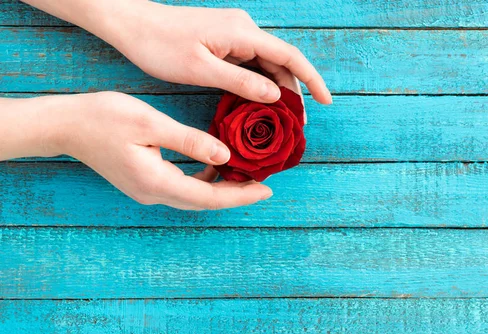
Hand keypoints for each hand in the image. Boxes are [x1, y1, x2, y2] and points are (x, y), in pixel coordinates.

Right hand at [61, 92, 272, 209]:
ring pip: (194, 196)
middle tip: (263, 183)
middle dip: (235, 194)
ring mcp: (146, 191)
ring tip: (245, 175)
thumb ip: (190, 141)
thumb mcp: (150, 123)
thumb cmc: (103, 118)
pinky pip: (181, 187)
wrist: (65, 125)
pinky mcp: (143, 182)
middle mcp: (153, 193)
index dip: (241, 194)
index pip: (210, 196)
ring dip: (220, 188)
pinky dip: (202, 180)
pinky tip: (214, 166)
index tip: (266, 189)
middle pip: (204, 201)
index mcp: (157, 181)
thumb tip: (226, 156)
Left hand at [101, 2, 330, 104]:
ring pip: (267, 64)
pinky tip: (260, 105)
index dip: (312, 80)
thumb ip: (239, 82)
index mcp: (242, 33)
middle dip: (294, 93)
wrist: (132, 24)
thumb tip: (274, 95)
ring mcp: (234, 35)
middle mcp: (243, 30)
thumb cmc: (160, 45)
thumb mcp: (200, 69)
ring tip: (283, 121)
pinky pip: (251, 64)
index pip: (289, 56)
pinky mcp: (224, 41)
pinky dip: (259, 84)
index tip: (327, 102)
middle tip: (299, 126)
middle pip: (281, 62)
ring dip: (277, 90)